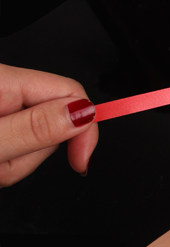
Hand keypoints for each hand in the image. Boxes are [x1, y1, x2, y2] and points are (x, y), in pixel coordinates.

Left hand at [0, 64, 97, 185]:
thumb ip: (35, 128)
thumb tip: (84, 113)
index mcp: (2, 81)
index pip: (70, 91)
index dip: (84, 126)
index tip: (81, 160)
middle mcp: (2, 87)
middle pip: (54, 117)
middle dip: (36, 151)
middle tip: (5, 165)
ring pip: (36, 136)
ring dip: (18, 160)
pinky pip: (18, 142)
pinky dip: (6, 160)